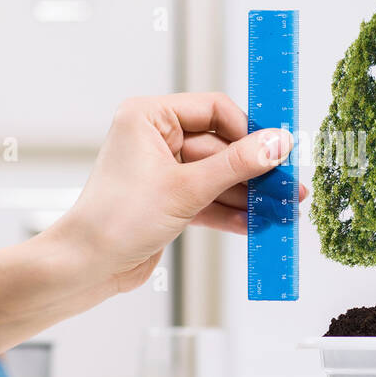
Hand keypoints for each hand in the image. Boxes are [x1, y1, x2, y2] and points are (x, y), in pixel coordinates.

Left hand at [0, 93, 303, 354]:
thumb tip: (276, 143)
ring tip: (280, 210)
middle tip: (287, 187)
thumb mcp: (186, 188)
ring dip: (247, 195)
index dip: (248, 131)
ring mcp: (162, 170)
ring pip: (217, 175)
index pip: (214, 109)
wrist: (87, 267)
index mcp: (149, 117)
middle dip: (254, 171)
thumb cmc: (116, 220)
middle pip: (221, 145)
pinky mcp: (167, 199)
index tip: (277, 151)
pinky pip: (208, 197)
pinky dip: (230, 211)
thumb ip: (237, 164)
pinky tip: (256, 223)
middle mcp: (155, 138)